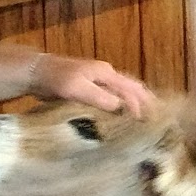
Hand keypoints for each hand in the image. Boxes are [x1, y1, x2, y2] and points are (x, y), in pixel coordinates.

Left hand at [30, 54, 156, 116]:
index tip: (148, 123)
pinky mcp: (91, 86)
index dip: (140, 107)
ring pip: (124, 90)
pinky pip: (113, 94)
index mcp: (106, 73)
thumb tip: (122, 108)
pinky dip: (123, 102)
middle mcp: (106, 74)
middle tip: (159, 117)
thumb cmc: (57, 80)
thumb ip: (100, 98)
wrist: (36, 72)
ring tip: (147, 115)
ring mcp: (99, 79)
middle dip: (146, 101)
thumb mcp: (78, 90)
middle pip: (132, 87)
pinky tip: (123, 112)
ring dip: (136, 101)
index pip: (130, 91)